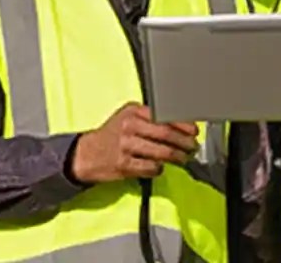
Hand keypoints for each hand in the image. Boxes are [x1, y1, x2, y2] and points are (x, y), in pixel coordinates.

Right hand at [70, 103, 200, 182]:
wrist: (85, 154)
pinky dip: (160, 169)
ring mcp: (126, 146)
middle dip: (184, 142)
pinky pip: (151, 168)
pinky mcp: (124, 165)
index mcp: (133, 111)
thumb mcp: (126, 117)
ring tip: (183, 158)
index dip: (183, 124)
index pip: (164, 116)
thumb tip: (180, 124)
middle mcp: (129, 126)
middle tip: (193, 147)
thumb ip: (149, 118)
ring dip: (177, 157)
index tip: (194, 131)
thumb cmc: (111, 136)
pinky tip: (161, 168)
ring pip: (162, 152)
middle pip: (166, 134)